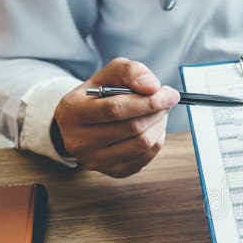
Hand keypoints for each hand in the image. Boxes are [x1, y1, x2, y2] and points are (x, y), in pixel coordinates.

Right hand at [53, 57, 179, 177]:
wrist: (85, 123)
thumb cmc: (100, 95)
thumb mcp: (109, 75)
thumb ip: (130, 72)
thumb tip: (152, 87)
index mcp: (72, 112)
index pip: (115, 109)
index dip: (147, 101)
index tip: (170, 94)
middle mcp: (79, 140)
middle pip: (132, 128)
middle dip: (157, 112)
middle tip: (167, 101)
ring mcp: (95, 159)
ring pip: (142, 143)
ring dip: (159, 125)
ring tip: (160, 113)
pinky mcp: (112, 171)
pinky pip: (146, 157)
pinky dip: (157, 140)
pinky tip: (153, 128)